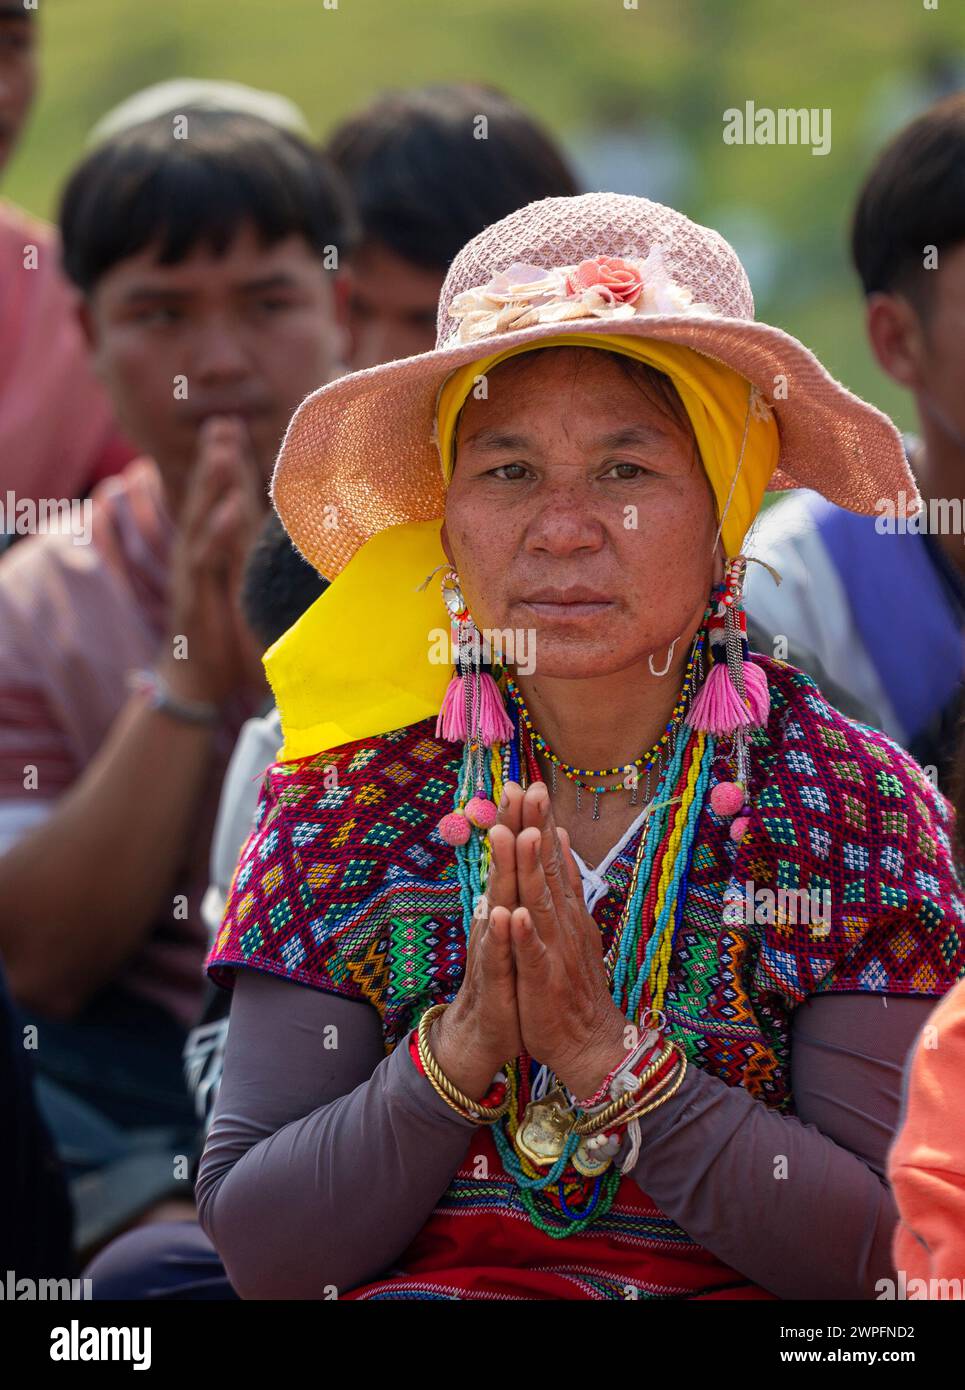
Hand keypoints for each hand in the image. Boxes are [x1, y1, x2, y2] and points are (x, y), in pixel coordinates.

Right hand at [159, 416, 266, 705]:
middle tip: (224, 420)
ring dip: (213, 484)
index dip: (228, 459)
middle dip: (215, 457)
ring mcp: (193, 571)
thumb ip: (260, 553)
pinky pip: (205, 561)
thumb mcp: (250, 584)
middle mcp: (199, 551)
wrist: (202, 677)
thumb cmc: (229, 630)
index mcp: (214, 545)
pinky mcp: (194, 596)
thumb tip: (296, 528)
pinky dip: (215, 534)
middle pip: (207, 496)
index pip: (223, 495)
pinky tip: (225, 512)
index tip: (235, 421)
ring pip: (201, 519)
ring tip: (224, 450)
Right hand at [429, 784, 525, 1099]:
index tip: (528, 782)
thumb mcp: (515, 932)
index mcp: (507, 908)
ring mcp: (491, 949)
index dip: (521, 822)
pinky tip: (502, 912)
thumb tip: (523, 853)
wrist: (483, 1036)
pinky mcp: (493, 982)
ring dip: (502, 870)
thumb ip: (517, 892)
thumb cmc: (506, 980)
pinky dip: (500, 934)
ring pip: (496, 903)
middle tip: (515, 789)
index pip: (516, 859)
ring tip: (506, 834)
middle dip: (510, 829)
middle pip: (503, 868)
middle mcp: (495, 921)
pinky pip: (496, 955)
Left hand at [493, 783, 627, 1097]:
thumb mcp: (569, 924)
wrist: (587, 1041)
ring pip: (541, 903)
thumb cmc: (571, 982)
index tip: (529, 784)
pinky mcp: (544, 981)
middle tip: (528, 790)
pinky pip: (533, 955)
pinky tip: (513, 915)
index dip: (540, 821)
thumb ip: (563, 881)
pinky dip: (523, 935)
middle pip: (546, 869)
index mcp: (564, 909)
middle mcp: (562, 923)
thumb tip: (557, 835)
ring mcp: (555, 950)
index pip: (550, 858)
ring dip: (532, 870)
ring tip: (523, 835)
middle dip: (536, 829)